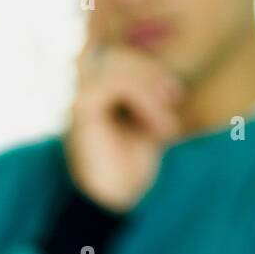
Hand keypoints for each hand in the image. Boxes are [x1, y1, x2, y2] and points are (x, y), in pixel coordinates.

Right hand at [64, 39, 182, 209]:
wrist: (114, 202)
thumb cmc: (131, 166)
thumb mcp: (149, 122)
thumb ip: (149, 94)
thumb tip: (169, 75)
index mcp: (96, 89)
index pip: (118, 52)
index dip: (149, 64)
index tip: (175, 94)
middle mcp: (83, 88)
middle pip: (119, 51)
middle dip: (153, 72)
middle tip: (176, 100)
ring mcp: (79, 96)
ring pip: (116, 61)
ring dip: (151, 89)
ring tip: (167, 123)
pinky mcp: (81, 109)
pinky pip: (112, 82)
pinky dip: (144, 99)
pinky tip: (158, 125)